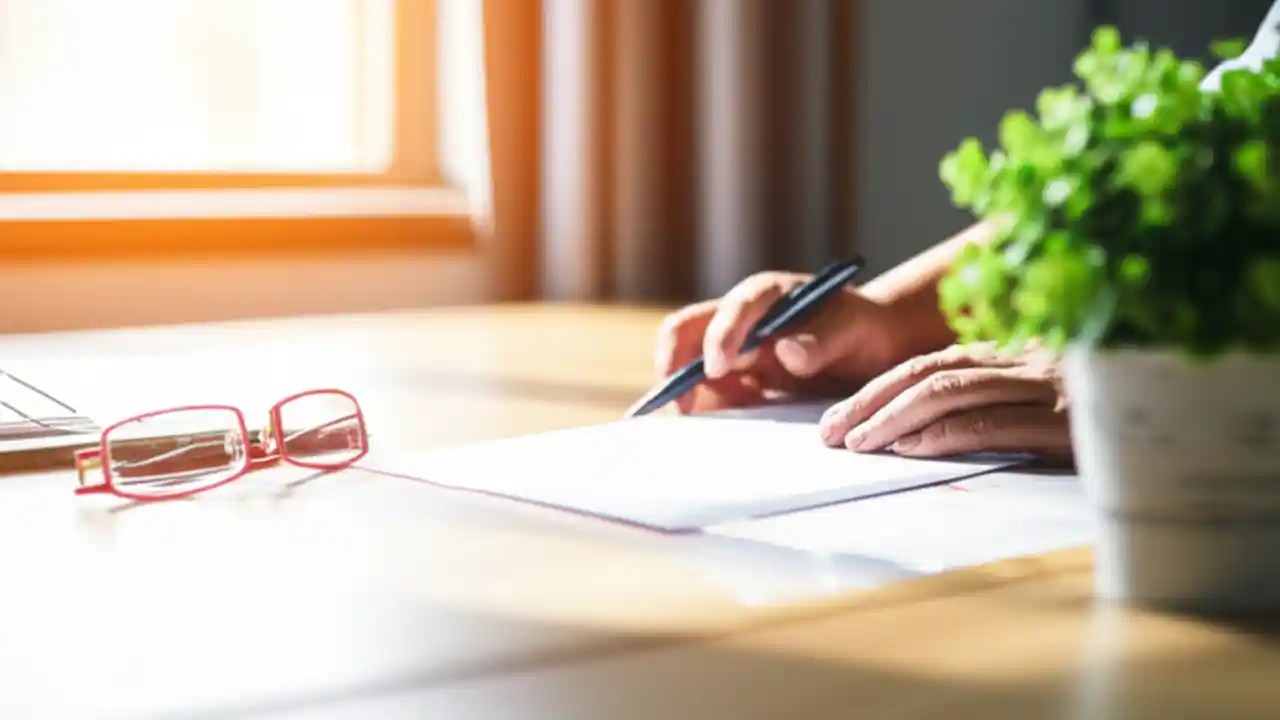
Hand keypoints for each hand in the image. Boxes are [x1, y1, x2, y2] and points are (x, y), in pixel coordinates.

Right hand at [654, 271, 902, 413]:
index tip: (716, 368)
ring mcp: (730, 352)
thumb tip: (787, 351)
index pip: (734, 308)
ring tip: (692, 425)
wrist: (869, 349)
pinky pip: (704, 396)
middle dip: (674, 362)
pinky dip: (700, 413)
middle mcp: (738, 320)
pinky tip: (708, 434)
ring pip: (687, 366)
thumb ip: (824, 339)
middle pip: (686, 330)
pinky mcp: (731, 382)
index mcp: (766, 297)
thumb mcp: (854, 330)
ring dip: (682, 393)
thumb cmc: (862, 330)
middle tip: (680, 403)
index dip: (720, 336)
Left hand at [818, 343, 1070, 457]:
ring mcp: (1042, 386)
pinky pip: (991, 421)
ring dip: (893, 418)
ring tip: (857, 442)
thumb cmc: (1092, 416)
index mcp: (1009, 356)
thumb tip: (915, 430)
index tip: (838, 418)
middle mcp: (1021, 362)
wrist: (1170, 418)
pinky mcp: (1063, 418)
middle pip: (927, 374)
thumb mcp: (1035, 401)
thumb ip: (987, 402)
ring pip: (949, 392)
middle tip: (830, 433)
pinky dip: (943, 433)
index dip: (877, 390)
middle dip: (870, 403)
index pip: (927, 366)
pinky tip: (909, 449)